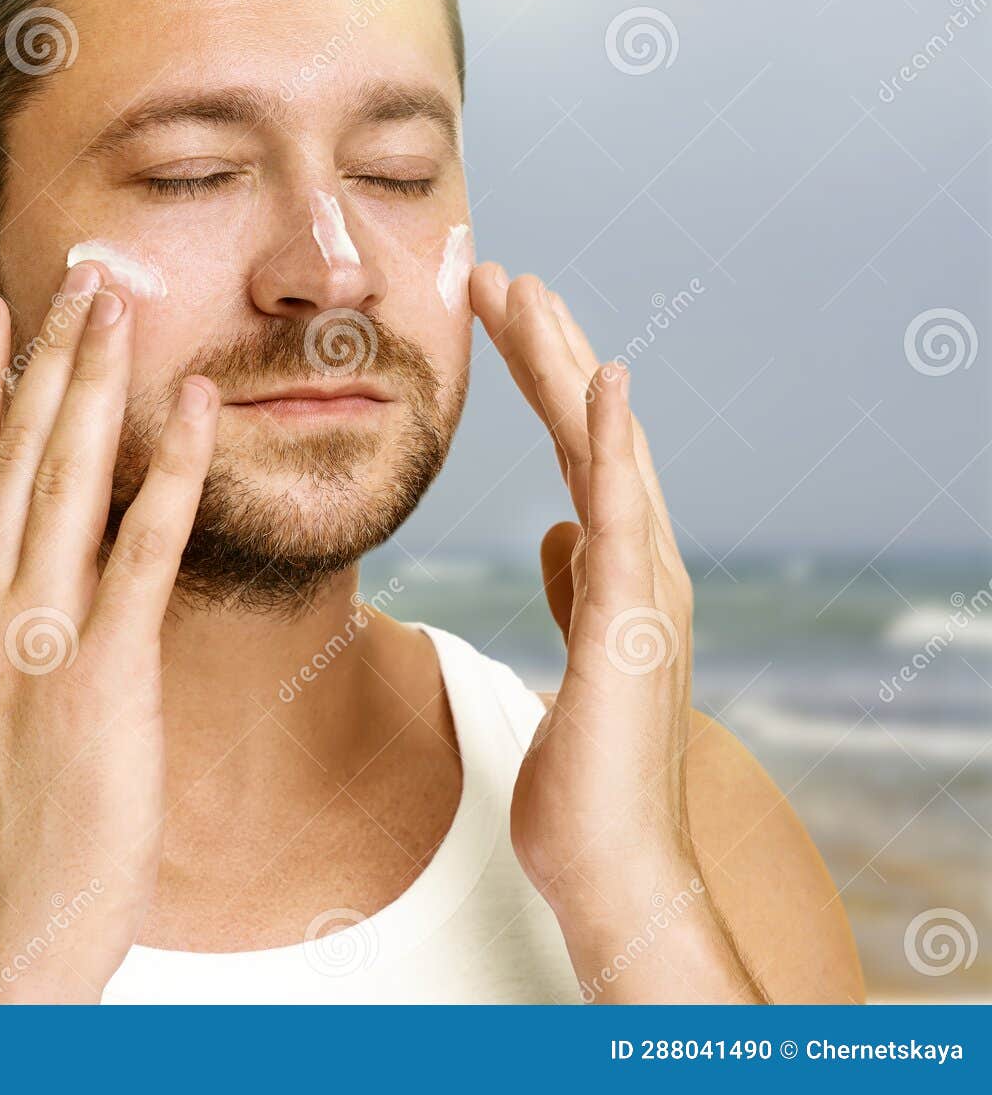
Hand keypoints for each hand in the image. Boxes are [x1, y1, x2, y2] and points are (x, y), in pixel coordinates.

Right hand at [0, 263, 219, 1002]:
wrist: (8, 919)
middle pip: (11, 451)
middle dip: (46, 355)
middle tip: (77, 274)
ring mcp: (37, 631)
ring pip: (66, 477)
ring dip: (99, 381)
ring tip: (123, 305)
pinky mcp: (103, 668)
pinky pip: (143, 547)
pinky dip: (171, 469)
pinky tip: (197, 408)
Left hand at [470, 264, 760, 1000]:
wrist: (611, 869)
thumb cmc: (584, 777)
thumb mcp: (570, 657)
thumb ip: (573, 589)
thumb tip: (557, 535)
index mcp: (617, 570)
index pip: (574, 451)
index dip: (541, 381)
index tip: (501, 319)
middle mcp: (641, 565)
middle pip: (590, 432)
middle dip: (547, 349)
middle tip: (498, 275)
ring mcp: (646, 591)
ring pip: (606, 452)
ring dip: (568, 368)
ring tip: (528, 292)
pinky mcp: (634, 625)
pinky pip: (625, 516)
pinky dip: (615, 446)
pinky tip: (603, 383)